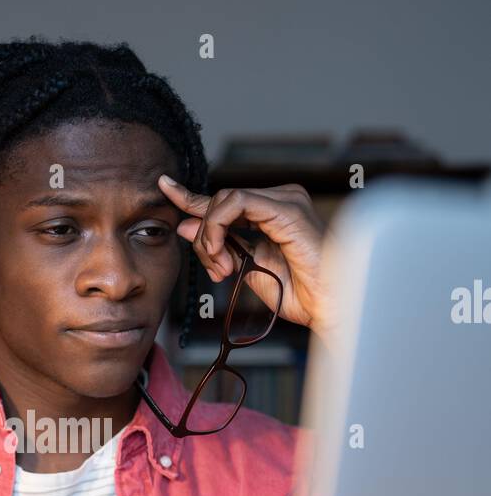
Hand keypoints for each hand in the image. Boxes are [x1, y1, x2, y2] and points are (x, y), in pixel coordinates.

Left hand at [158, 176, 334, 338]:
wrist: (330, 308)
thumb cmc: (300, 294)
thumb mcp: (248, 270)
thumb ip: (220, 247)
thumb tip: (186, 226)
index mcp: (272, 213)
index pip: (225, 201)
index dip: (192, 197)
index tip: (166, 188)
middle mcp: (280, 199)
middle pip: (219, 201)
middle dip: (204, 236)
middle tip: (214, 269)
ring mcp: (285, 200)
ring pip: (224, 200)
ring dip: (210, 235)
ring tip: (220, 266)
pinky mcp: (286, 207)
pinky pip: (237, 203)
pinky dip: (219, 227)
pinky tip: (222, 252)